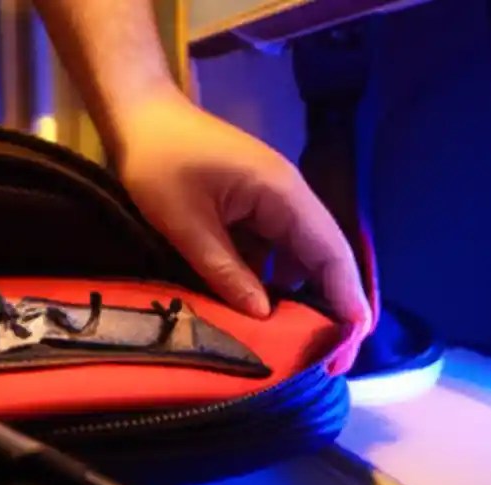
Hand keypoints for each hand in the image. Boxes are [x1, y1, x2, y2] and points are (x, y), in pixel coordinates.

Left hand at [114, 91, 371, 375]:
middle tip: (332, 362)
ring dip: (305, 300)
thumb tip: (264, 318)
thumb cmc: (159, 163)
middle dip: (335, 309)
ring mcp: (274, 203)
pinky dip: (276, 285)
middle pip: (327, 259)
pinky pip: (277, 252)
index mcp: (283, 195)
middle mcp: (290, 198)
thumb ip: (226, 272)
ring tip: (303, 349)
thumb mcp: (186, 224)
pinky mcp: (255, 209)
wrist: (140, 116)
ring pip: (303, 259)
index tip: (349, 345)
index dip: (346, 301)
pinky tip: (266, 318)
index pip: (331, 254)